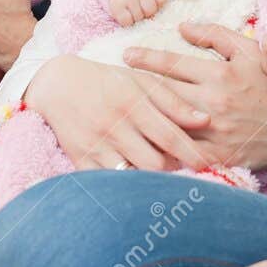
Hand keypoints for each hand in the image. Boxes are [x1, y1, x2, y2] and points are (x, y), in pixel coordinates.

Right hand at [27, 55, 210, 171]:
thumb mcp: (142, 82)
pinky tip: (134, 180)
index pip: (169, 135)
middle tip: (180, 166)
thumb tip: (205, 120)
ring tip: (159, 173)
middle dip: (171, 168)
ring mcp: (96, 145)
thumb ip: (173, 101)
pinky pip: (108, 183)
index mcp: (132, 103)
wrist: (59, 86)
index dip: (190, 153)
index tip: (207, 164)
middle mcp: (114, 126)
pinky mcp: (80, 160)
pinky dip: (125, 184)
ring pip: (132, 176)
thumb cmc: (108, 82)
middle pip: (153, 163)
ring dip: (150, 179)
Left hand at [124, 22, 266, 171]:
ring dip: (142, 116)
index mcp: (219, 75)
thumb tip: (183, 27)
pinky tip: (141, 144)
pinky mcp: (216, 155)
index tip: (126, 56)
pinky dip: (160, 147)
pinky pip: (180, 152)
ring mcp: (213, 131)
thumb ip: (216, 36)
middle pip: (163, 93)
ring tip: (120, 110)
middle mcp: (212, 102)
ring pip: (166, 122)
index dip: (146, 59)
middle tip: (113, 82)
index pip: (173, 64)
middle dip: (135, 86)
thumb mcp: (250, 51)